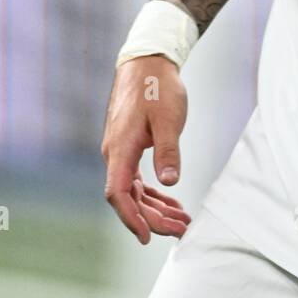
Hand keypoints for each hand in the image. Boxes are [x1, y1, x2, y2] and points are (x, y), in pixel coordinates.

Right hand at [101, 55, 191, 244]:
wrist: (147, 61)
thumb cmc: (156, 86)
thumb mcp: (168, 118)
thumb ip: (168, 151)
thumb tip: (170, 182)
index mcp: (120, 148)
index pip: (118, 193)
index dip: (131, 218)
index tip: (147, 237)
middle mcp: (115, 152)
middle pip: (129, 197)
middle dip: (152, 218)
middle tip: (180, 230)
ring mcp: (121, 150)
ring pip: (135, 190)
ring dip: (156, 208)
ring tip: (181, 221)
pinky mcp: (130, 145)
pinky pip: (138, 177)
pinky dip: (154, 192)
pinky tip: (171, 201)